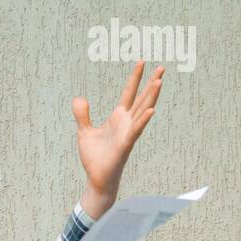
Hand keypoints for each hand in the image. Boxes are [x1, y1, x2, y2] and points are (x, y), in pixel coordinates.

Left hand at [72, 60, 162, 216]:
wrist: (96, 178)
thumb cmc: (94, 157)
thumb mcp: (84, 131)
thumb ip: (82, 114)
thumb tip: (79, 98)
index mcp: (118, 118)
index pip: (128, 93)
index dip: (134, 78)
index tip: (141, 62)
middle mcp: (126, 123)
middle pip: (141, 99)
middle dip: (151, 83)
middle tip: (162, 67)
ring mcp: (128, 133)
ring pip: (142, 111)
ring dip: (151, 97)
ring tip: (160, 81)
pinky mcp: (125, 145)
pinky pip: (135, 131)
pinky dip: (143, 121)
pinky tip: (151, 111)